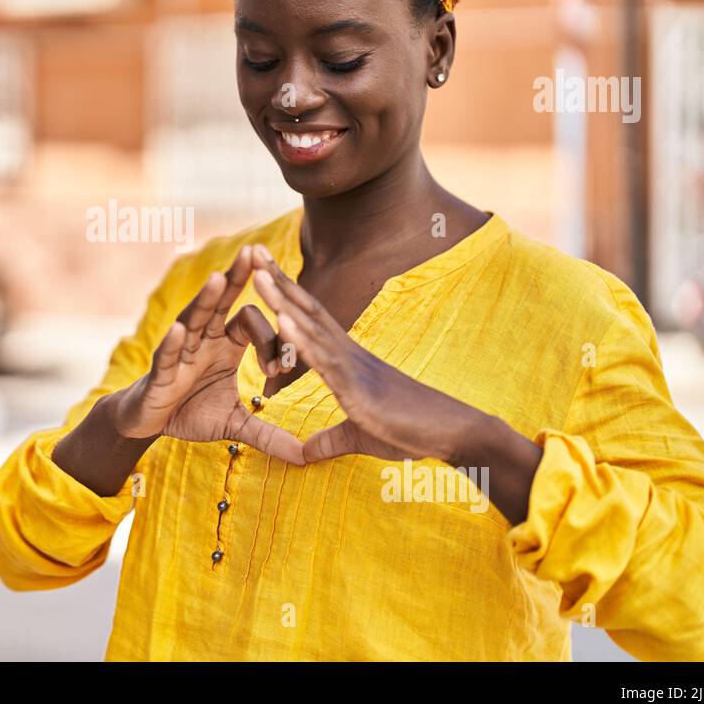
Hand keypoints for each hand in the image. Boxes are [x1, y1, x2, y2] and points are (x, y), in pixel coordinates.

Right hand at [115, 246, 304, 464]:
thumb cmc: (190, 412)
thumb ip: (268, 435)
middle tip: (255, 253)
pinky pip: (167, 354)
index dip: (271, 341)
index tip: (281, 370)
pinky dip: (173, 343)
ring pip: (195, 319)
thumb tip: (304, 457)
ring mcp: (180, 350)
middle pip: (222, 302)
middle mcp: (203, 338)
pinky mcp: (160, 371)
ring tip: (219, 279)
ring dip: (207, 299)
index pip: (252, 324)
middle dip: (238, 278)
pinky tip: (179, 330)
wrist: (147, 424)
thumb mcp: (234, 424)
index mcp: (224, 344)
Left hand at [249, 244, 490, 465]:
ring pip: (311, 327)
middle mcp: (347, 353)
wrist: (451, 433)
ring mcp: (352, 366)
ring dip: (283, 299)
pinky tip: (282, 318)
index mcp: (345, 360)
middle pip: (306, 309)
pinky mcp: (357, 386)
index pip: (310, 318)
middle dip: (278, 280)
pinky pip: (324, 358)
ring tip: (257, 273)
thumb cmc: (410, 430)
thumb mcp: (359, 437)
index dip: (286, 293)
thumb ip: (330, 440)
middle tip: (252, 248)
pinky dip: (302, 338)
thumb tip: (306, 454)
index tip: (261, 269)